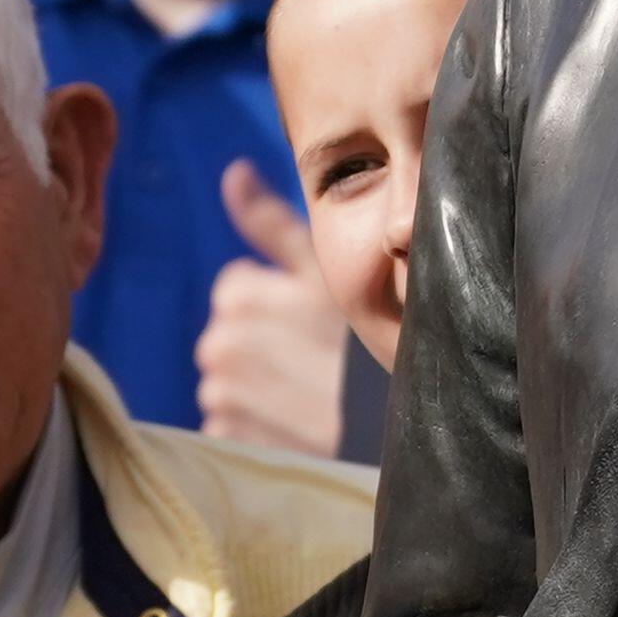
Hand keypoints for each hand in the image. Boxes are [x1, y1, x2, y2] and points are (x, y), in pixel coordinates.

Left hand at [193, 166, 351, 454]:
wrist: (397, 437)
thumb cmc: (368, 347)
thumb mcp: (330, 271)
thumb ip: (273, 223)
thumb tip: (233, 172)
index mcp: (238, 297)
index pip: (233, 289)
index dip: (275, 302)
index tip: (313, 322)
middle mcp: (220, 347)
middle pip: (225, 336)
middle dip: (262, 344)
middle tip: (316, 360)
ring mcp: (223, 399)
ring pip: (225, 382)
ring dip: (258, 388)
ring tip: (311, 395)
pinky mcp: (231, 444)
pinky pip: (229, 429)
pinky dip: (257, 428)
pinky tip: (298, 426)